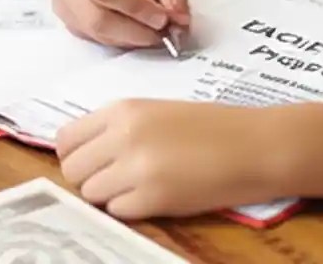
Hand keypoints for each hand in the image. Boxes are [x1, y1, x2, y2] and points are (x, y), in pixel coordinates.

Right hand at [46, 0, 189, 48]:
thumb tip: (180, 16)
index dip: (136, 7)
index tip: (164, 17)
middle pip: (96, 18)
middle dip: (136, 31)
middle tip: (165, 33)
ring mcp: (60, 3)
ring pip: (96, 34)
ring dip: (132, 38)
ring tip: (155, 31)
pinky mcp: (66, 20)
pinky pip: (94, 39)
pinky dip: (122, 39)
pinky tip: (137, 29)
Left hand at [57, 100, 284, 218]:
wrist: (256, 145)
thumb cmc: (214, 126)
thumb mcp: (157, 111)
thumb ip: (119, 127)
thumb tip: (86, 153)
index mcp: (123, 109)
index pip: (66, 139)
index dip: (76, 155)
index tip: (92, 163)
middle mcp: (123, 136)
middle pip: (72, 170)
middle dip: (89, 179)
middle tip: (115, 180)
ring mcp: (137, 169)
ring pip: (91, 194)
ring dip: (109, 196)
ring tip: (139, 188)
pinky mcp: (154, 199)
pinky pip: (118, 212)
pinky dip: (131, 210)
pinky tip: (156, 197)